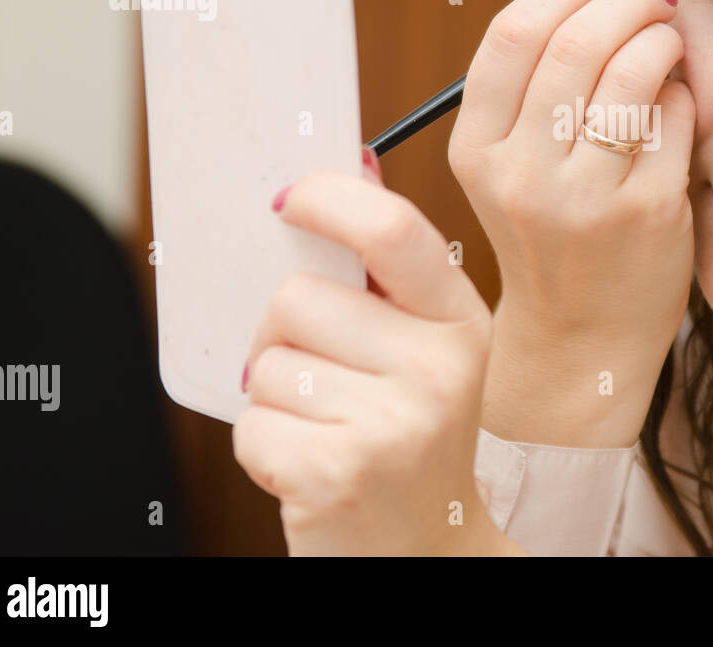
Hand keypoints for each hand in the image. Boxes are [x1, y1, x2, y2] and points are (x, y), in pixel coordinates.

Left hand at [232, 147, 506, 554]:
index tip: (288, 200)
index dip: (330, 200)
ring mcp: (395, 423)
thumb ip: (387, 266)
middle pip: (297, 298)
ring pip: (266, 364)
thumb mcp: (422, 351)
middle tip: (316, 375)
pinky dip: (263, 449)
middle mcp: (440, 369)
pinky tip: (309, 466)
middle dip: (281, 338)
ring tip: (322, 427)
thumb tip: (355, 161)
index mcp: (461, 323)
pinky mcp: (340, 473)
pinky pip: (251, 425)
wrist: (426, 552)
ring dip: (273, 399)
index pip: (393, 231)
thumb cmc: (410, 441)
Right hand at [447, 0, 695, 446]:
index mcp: (476, 151)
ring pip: (631, 71)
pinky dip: (681, 91)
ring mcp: (585, 197)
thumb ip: (535, 82)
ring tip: (667, 41)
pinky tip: (675, 101)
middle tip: (652, 0)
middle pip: (574, 42)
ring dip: (659, 36)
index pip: (512, 34)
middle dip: (625, 0)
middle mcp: (521, 174)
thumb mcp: (511, 165)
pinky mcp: (647, 212)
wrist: (582, 335)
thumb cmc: (555, 234)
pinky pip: (673, 116)